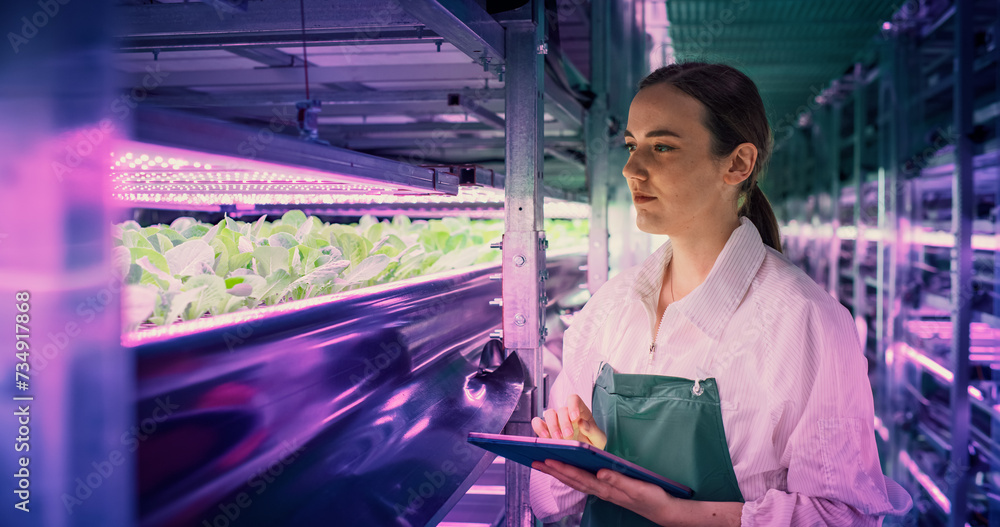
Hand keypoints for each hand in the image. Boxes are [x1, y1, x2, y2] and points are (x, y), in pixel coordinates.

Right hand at [530, 394, 607, 448]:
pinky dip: (539, 428)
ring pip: (549, 414)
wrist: (584, 455)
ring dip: (552, 426)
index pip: (574, 399)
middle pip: (561, 409)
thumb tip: (582, 423)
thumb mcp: (599, 439)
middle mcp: (566, 414)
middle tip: (568, 435)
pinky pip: (537, 423)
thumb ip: (593, 431)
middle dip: (564, 423)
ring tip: (557, 439)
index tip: (575, 418)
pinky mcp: (545, 430)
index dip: (573, 405)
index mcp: (580, 412)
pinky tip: (545, 437)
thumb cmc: (592, 444)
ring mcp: (555, 421)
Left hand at [530, 459, 675, 525]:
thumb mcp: (637, 487)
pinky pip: (584, 482)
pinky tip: (566, 471)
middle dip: (553, 471)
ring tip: (544, 465)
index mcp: (606, 488)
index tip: (547, 460)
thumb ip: (618, 479)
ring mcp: (603, 491)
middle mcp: (601, 490)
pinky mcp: (607, 489)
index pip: (579, 477)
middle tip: (535, 461)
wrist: (661, 509)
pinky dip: (572, 476)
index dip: (563, 468)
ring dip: (559, 473)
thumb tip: (600, 472)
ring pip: (576, 481)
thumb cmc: (651, 497)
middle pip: (572, 479)